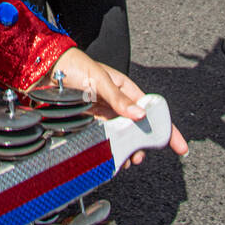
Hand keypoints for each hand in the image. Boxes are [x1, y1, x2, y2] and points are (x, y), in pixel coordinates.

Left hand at [44, 49, 187, 164]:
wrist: (45, 68)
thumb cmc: (74, 65)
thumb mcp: (100, 79)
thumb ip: (119, 98)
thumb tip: (140, 116)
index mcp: (124, 89)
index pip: (151, 110)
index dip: (166, 128)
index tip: (180, 147)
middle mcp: (115, 104)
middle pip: (136, 129)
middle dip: (142, 145)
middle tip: (139, 158)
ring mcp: (101, 115)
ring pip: (120, 137)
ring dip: (125, 150)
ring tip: (124, 160)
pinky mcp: (87, 123)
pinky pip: (102, 139)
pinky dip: (108, 149)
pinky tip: (109, 156)